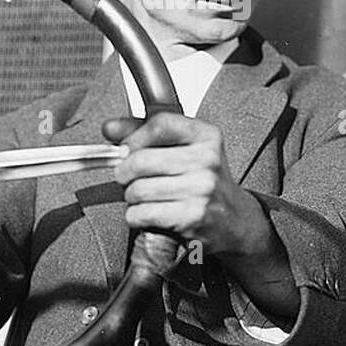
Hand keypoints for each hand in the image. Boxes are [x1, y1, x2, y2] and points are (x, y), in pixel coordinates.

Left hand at [104, 112, 270, 259]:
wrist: (235, 221)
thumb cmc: (205, 183)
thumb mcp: (185, 150)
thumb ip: (146, 134)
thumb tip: (110, 128)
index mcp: (207, 137)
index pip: (160, 124)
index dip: (135, 137)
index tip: (126, 148)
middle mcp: (208, 160)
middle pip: (142, 159)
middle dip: (125, 173)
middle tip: (128, 178)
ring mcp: (202, 189)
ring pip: (139, 189)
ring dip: (132, 197)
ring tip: (143, 198)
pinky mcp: (192, 217)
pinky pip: (143, 213)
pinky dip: (136, 216)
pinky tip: (148, 214)